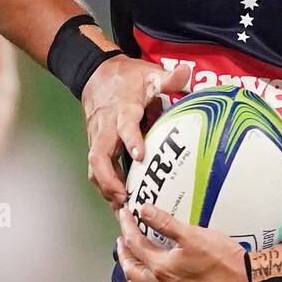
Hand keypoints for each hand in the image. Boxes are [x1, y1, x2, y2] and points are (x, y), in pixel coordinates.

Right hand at [83, 58, 190, 208]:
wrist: (95, 74)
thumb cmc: (126, 78)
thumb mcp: (149, 73)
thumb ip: (168, 78)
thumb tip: (187, 72)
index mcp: (122, 109)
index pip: (125, 125)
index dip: (131, 140)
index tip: (140, 156)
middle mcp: (106, 127)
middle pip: (99, 156)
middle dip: (109, 180)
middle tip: (125, 198)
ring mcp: (97, 138)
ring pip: (94, 167)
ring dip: (106, 188)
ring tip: (122, 209)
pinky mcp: (95, 146)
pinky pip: (96, 169)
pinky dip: (104, 186)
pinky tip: (117, 202)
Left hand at [117, 204, 252, 281]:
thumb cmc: (221, 258)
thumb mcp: (192, 234)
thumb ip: (166, 222)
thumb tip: (143, 210)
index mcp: (161, 267)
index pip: (136, 245)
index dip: (127, 228)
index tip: (123, 215)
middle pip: (134, 272)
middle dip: (125, 255)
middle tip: (122, 242)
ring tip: (133, 272)